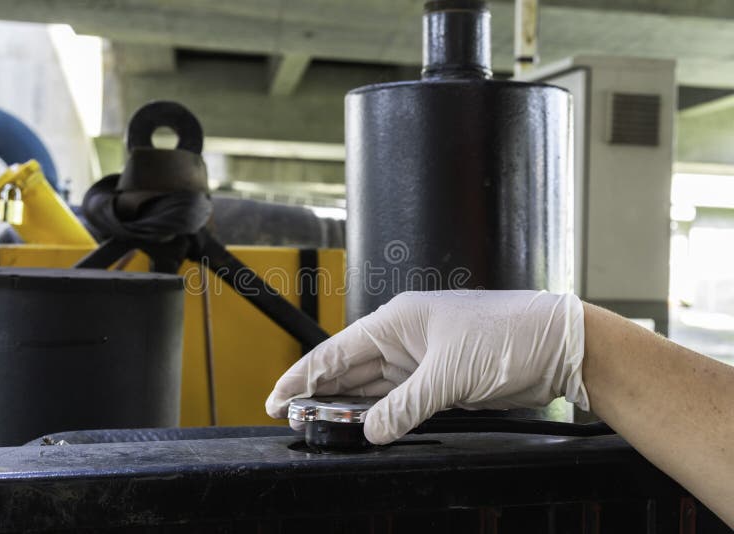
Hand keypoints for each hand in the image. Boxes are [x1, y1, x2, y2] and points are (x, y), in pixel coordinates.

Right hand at [266, 290, 587, 444]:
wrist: (558, 344)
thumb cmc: (506, 337)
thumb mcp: (448, 375)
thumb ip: (404, 406)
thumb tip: (370, 431)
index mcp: (397, 322)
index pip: (336, 351)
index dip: (303, 376)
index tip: (276, 398)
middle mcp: (404, 338)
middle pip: (350, 370)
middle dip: (320, 395)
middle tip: (291, 420)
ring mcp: (422, 359)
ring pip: (373, 387)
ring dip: (349, 407)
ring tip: (319, 426)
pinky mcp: (440, 379)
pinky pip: (399, 399)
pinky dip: (381, 413)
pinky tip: (364, 426)